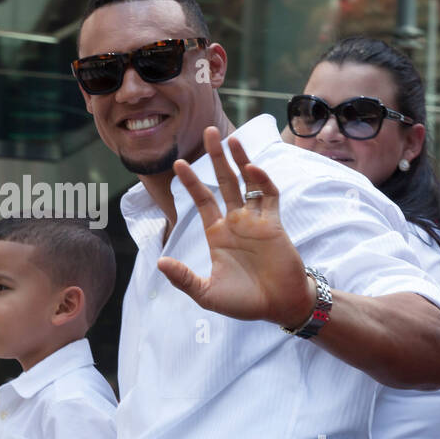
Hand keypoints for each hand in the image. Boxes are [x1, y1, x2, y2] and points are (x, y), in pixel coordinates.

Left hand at [158, 126, 315, 326]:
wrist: (279, 307)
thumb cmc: (245, 302)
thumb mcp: (207, 294)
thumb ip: (184, 278)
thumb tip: (160, 262)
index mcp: (217, 233)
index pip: (202, 199)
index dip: (191, 181)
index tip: (178, 163)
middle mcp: (236, 221)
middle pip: (224, 181)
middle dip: (216, 157)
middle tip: (209, 131)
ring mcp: (256, 219)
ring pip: (247, 181)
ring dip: (241, 160)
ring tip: (231, 139)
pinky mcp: (275, 223)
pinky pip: (269, 196)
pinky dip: (262, 181)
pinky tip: (252, 169)